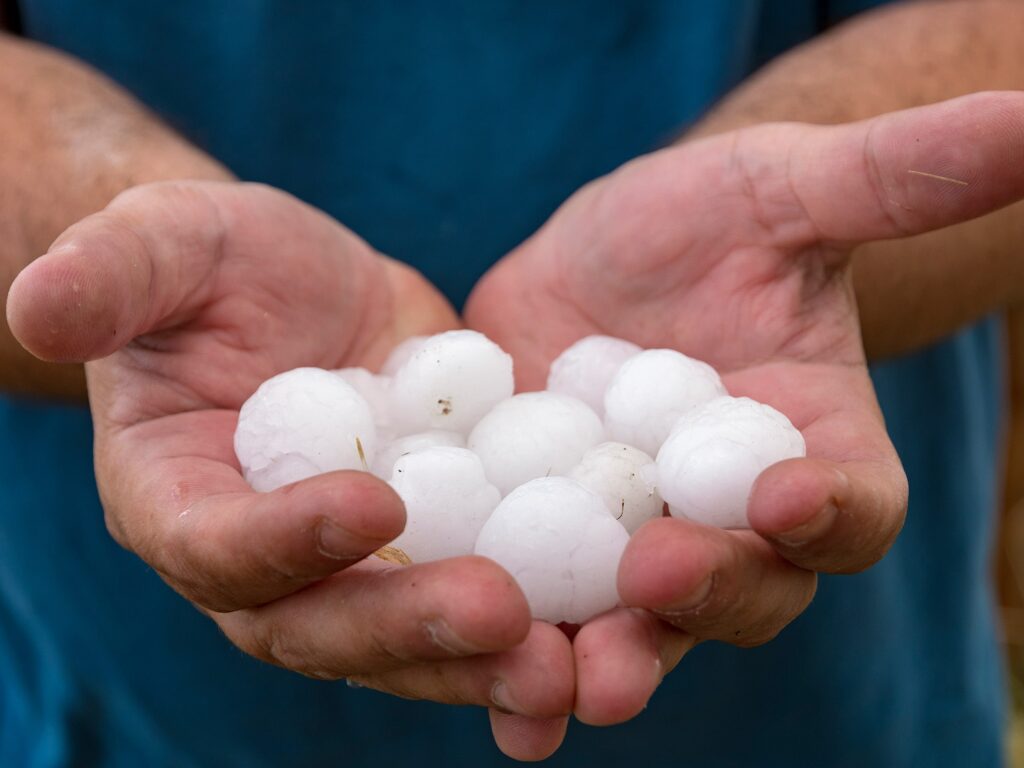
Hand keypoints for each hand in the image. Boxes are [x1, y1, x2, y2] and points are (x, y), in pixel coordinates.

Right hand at [7, 181, 573, 759]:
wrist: (295, 287)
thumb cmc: (211, 264)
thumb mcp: (160, 247)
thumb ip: (106, 277)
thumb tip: (35, 305)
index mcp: (182, 501)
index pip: (216, 546)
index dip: (280, 539)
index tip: (367, 504)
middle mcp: (270, 560)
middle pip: (328, 622)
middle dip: (411, 628)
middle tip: (503, 619)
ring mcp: (361, 564)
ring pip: (416, 636)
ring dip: (490, 661)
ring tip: (573, 667)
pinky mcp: (440, 540)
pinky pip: (486, 594)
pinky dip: (543, 629)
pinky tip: (610, 644)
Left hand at [466, 92, 1023, 732]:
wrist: (613, 257)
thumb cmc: (719, 218)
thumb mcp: (790, 188)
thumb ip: (896, 177)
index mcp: (813, 455)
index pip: (850, 506)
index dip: (831, 510)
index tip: (785, 491)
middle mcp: (734, 525)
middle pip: (743, 591)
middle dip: (704, 601)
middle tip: (654, 586)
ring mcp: (636, 543)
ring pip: (636, 626)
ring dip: (605, 660)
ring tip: (560, 686)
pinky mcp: (548, 539)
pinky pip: (538, 604)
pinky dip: (513, 650)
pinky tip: (475, 665)